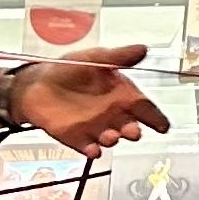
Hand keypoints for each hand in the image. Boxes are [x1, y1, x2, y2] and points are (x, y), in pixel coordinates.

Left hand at [13, 44, 171, 158]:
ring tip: (110, 135)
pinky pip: (88, 148)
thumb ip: (119, 57)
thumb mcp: (94, 58)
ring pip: (111, 138)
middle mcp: (112, 114)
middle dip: (133, 131)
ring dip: (112, 139)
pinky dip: (91, 150)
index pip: (144, 108)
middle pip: (130, 127)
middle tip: (133, 131)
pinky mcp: (77, 138)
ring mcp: (96, 128)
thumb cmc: (67, 70)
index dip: (155, 117)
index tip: (163, 126)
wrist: (35, 84)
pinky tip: (92, 149)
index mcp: (121, 94)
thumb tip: (142, 49)